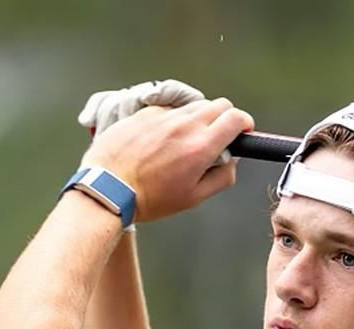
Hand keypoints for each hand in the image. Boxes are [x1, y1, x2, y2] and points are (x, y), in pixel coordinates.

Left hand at [85, 97, 253, 223]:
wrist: (109, 188)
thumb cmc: (150, 198)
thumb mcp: (194, 198)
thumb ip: (222, 177)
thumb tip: (232, 161)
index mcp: (201, 146)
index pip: (236, 118)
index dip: (244, 123)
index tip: (242, 132)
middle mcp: (184, 125)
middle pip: (219, 105)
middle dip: (225, 118)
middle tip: (218, 137)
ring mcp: (163, 115)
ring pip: (194, 105)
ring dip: (199, 118)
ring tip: (187, 141)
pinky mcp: (145, 112)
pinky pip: (169, 109)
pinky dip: (174, 120)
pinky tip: (163, 140)